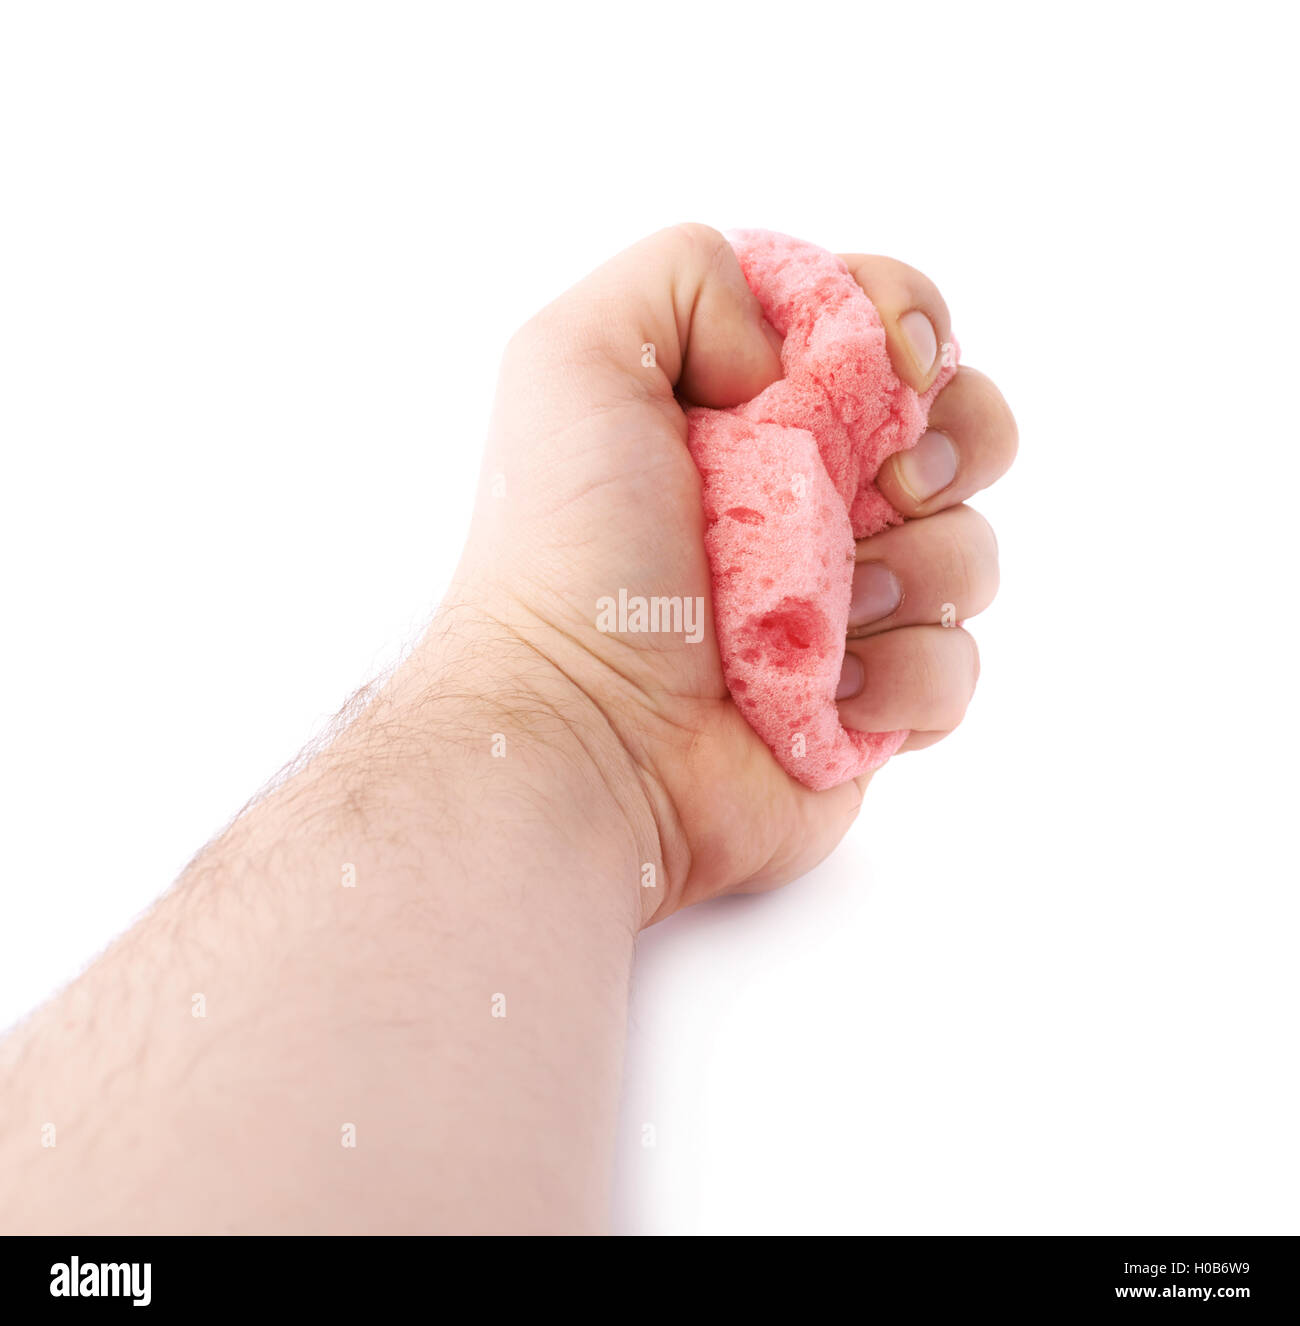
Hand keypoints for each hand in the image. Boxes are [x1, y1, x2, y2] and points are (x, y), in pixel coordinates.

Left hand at [439, 224, 1016, 922]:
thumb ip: (687, 275)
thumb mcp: (576, 357)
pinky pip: (957, 668)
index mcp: (756, 411)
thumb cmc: (568, 552)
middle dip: (955, 440)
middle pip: (962, 430)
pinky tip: (830, 693)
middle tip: (892, 479)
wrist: (579, 730)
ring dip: (921, 569)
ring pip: (973, 550)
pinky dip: (906, 678)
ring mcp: (849, 605)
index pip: (885, 329)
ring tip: (833, 607)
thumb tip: (797, 352)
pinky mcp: (874, 703)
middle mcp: (812, 500)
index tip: (890, 364)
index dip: (910, 326)